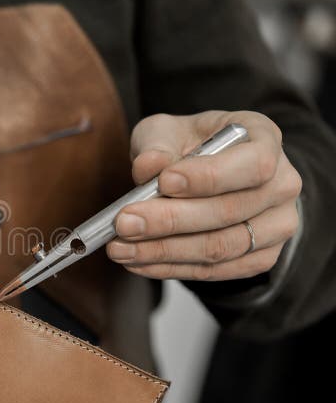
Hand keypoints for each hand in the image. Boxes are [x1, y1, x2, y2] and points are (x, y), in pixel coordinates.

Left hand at [106, 111, 301, 281]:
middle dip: (169, 220)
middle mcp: (282, 183)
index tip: (163, 182)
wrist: (206, 174)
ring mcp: (277, 225)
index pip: (253, 163)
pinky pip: (215, 271)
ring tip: (119, 247)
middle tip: (123, 222)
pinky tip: (137, 261)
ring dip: (163, 250)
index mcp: (265, 139)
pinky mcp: (260, 257)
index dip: (209, 177)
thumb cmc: (186, 146)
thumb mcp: (166, 130)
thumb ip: (155, 145)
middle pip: (230, 211)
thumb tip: (148, 167)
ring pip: (220, 247)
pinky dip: (170, 268)